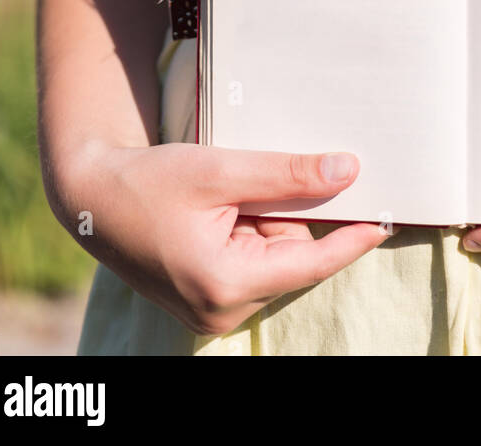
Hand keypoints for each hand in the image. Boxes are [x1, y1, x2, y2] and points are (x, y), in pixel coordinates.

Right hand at [69, 141, 387, 335]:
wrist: (91, 197)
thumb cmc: (149, 181)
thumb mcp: (221, 169)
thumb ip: (286, 174)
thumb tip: (347, 169)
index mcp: (225, 284)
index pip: (311, 263)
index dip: (352, 239)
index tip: (388, 219)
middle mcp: (222, 311)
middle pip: (291, 256)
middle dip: (286, 213)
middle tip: (250, 180)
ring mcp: (213, 311)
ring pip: (274, 257)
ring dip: (263, 220)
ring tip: (222, 195)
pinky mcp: (208, 301)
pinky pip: (253, 262)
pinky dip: (250, 230)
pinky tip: (221, 209)